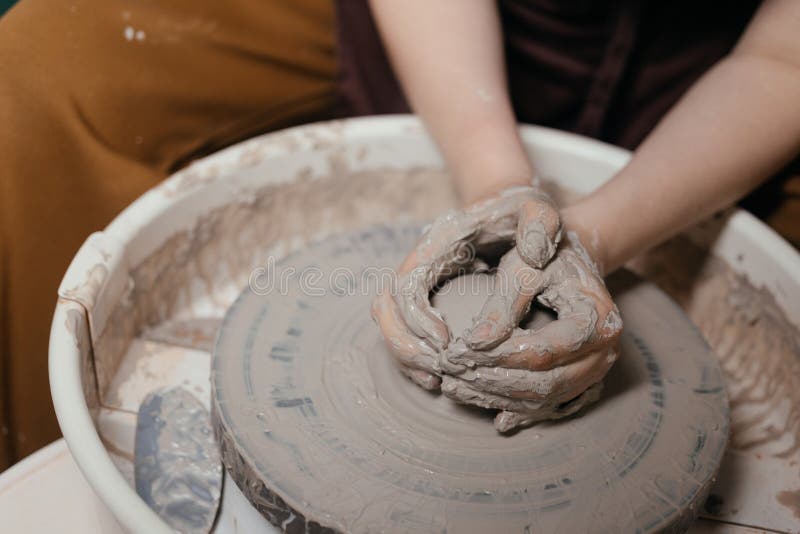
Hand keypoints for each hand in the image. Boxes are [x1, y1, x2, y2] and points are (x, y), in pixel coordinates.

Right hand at [372, 186, 561, 390]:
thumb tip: (534, 255)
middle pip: (387, 307)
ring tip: (436, 381)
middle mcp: (421, 260)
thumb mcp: (540, 211)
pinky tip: (438, 377)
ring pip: (389, 321)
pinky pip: (402, 329)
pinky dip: (414, 355)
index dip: (419, 319)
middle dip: (406, 345)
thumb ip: (540, 226)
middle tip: (438, 373)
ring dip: (406, 355)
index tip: (446, 343)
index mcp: (439, 240)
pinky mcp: (425, 294)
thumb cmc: (524, 211)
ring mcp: (419, 278)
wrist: (510, 204)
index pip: (408, 284)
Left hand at [440, 231, 622, 430]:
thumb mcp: (522, 269)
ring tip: (456, 387)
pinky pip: (550, 405)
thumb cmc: (546, 259)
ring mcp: (596, 370)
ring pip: (544, 398)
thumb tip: (473, 343)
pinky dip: (519, 410)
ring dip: (497, 398)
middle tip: (451, 372)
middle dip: (492, 380)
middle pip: (545, 382)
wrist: (573, 261)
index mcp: (597, 319)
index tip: (458, 350)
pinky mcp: (583, 381)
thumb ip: (501, 305)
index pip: (541, 351)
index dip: (497, 355)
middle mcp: (604, 352)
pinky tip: (495, 417)